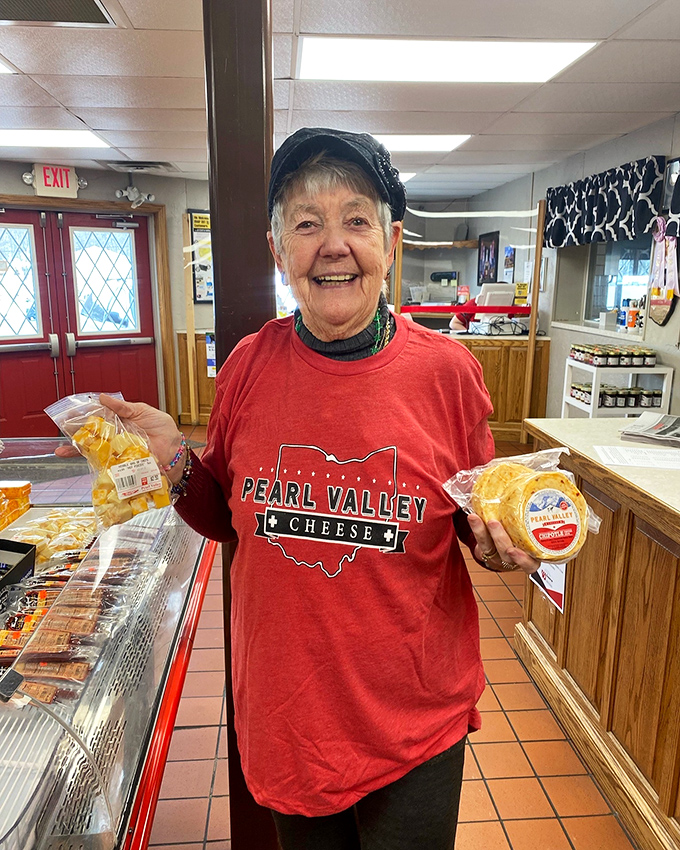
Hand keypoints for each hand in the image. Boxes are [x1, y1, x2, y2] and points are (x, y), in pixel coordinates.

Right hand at [54, 394, 186, 483]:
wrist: (175, 451)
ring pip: (93, 448)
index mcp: (121, 419)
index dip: (85, 412)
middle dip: (76, 430)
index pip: (99, 414)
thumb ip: (124, 407)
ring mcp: (116, 449)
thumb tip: (103, 397)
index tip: (72, 411)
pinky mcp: (120, 462)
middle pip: (92, 432)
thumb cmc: (163, 430)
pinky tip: (80, 462)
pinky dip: (90, 463)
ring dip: (76, 448)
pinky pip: (103, 463)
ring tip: (62, 449)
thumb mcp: (144, 412)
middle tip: (63, 426)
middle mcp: (115, 435)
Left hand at [467, 513, 539, 575]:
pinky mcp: (485, 551)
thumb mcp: (536, 522)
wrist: (504, 536)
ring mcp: (498, 556)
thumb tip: (541, 477)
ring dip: (484, 533)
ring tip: (479, 518)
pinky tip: (474, 517)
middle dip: (501, 540)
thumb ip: (538, 508)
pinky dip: (477, 529)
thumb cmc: (526, 528)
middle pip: (507, 556)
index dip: (524, 560)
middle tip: (495, 523)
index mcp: (531, 556)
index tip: (516, 551)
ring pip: (492, 549)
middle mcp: (514, 559)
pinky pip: (479, 543)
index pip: (531, 563)